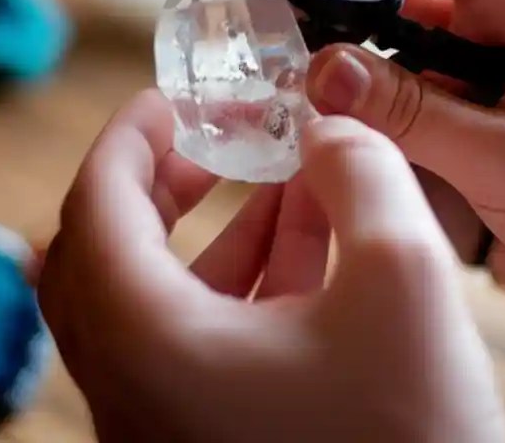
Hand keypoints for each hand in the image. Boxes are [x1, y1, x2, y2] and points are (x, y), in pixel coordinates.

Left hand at [39, 90, 504, 442]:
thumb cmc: (409, 440)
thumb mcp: (404, 277)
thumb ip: (362, 172)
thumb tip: (330, 126)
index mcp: (150, 345)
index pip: (95, 208)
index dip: (132, 136)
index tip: (174, 95)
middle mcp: (135, 392)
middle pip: (105, 259)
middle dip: (161, 185)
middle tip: (212, 138)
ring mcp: (167, 427)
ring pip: (158, 306)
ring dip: (213, 233)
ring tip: (286, 179)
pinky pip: (198, 349)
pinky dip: (241, 288)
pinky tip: (310, 247)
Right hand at [217, 0, 504, 365]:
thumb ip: (413, 112)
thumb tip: (315, 68)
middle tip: (232, 12)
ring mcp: (497, 74)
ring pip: (391, 48)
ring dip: (333, 62)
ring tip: (258, 78)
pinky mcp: (484, 126)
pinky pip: (405, 102)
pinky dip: (361, 112)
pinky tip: (313, 127)